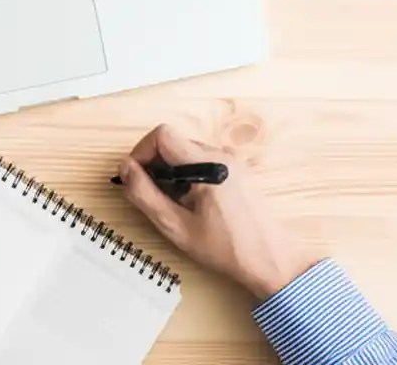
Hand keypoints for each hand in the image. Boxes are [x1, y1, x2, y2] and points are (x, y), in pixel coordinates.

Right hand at [117, 125, 317, 299]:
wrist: (271, 260)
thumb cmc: (227, 248)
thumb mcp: (176, 227)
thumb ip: (145, 195)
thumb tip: (125, 170)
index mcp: (207, 165)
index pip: (162, 135)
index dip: (141, 152)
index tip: (134, 177)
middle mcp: (221, 155)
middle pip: (173, 142)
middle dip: (154, 164)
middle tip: (151, 195)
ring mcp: (231, 161)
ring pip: (186, 152)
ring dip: (170, 171)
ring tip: (174, 204)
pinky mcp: (236, 170)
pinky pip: (202, 161)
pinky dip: (187, 175)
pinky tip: (191, 203)